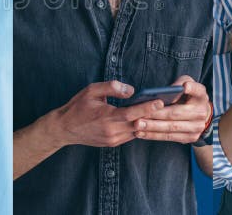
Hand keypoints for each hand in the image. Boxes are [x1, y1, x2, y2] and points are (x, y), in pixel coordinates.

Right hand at [44, 80, 163, 147]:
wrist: (65, 129)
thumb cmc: (78, 107)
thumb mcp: (91, 91)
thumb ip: (111, 87)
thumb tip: (131, 90)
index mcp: (107, 117)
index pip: (132, 113)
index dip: (148, 107)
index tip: (160, 101)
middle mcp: (112, 131)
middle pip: (139, 124)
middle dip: (152, 115)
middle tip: (166, 105)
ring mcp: (113, 139)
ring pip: (136, 131)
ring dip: (146, 122)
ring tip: (158, 111)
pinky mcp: (112, 143)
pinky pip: (130, 135)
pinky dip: (137, 127)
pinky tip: (143, 118)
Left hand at [133, 76, 210, 143]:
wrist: (200, 114)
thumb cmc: (188, 95)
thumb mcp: (186, 83)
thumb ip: (180, 83)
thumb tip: (170, 89)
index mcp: (201, 96)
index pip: (197, 90)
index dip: (191, 88)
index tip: (184, 87)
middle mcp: (201, 113)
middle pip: (176, 113)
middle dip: (156, 115)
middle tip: (139, 114)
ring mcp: (196, 127)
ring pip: (171, 128)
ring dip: (153, 128)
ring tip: (137, 125)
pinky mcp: (190, 138)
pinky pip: (170, 137)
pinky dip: (154, 135)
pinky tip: (141, 133)